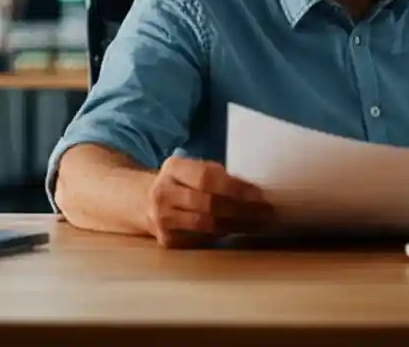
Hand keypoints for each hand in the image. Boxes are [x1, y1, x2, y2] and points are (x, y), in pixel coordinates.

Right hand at [145, 156, 271, 247]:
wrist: (143, 202)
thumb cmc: (180, 183)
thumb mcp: (191, 170)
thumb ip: (215, 175)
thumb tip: (252, 189)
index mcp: (173, 168)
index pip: (207, 178)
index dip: (235, 187)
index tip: (259, 194)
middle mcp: (163, 192)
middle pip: (208, 203)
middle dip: (242, 208)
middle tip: (266, 212)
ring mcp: (162, 219)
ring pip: (206, 224)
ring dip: (237, 224)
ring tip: (258, 223)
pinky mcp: (166, 240)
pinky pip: (201, 238)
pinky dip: (223, 234)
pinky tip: (239, 231)